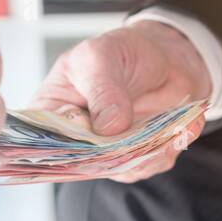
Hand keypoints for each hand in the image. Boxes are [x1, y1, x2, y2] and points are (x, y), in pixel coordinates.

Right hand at [29, 21, 210, 182]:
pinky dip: (167, 146)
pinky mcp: (134, 158)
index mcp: (50, 114)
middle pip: (82, 163)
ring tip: (164, 123)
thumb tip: (109, 126)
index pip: (41, 143)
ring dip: (145, 149)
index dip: (59, 149)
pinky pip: (147, 164)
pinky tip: (180, 125)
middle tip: (134, 128)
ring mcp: (105, 152)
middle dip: (111, 151)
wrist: (165, 58)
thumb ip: (102, 89)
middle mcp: (75, 140)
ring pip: (118, 168)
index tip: (88, 138)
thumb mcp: (100, 57)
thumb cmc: (120, 52)